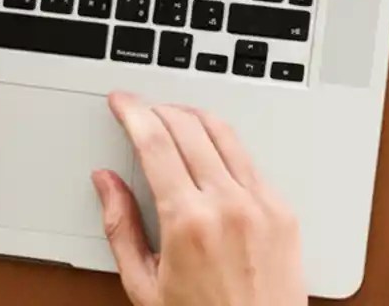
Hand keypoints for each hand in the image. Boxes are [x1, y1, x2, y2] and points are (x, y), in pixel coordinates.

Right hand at [94, 93, 307, 305]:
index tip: (122, 102)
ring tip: (173, 117)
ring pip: (224, 134)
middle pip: (188, 128)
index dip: (134, 113)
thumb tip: (105, 182)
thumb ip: (120, 227)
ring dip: (194, 117)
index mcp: (188, 222)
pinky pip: (250, 160)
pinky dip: (225, 145)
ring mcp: (261, 204)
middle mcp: (228, 205)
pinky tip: (210, 149)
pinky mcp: (283, 209)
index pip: (155, 143)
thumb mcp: (144, 286)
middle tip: (141, 108)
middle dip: (159, 109)